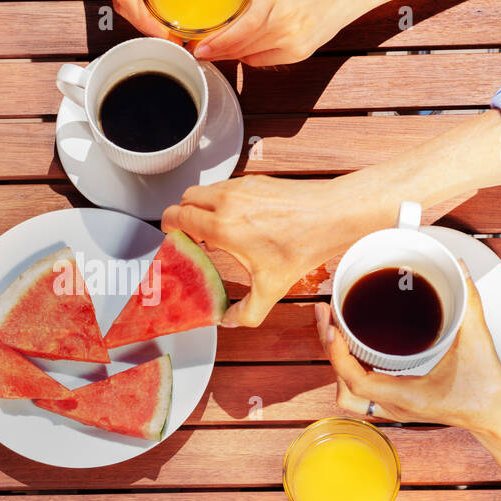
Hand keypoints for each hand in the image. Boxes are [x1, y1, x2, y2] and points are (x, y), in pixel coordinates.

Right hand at [160, 174, 393, 326]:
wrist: (330, 215)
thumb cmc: (302, 245)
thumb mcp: (271, 287)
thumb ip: (246, 312)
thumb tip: (230, 321)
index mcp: (222, 226)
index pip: (176, 215)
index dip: (169, 226)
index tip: (174, 237)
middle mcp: (226, 201)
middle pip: (185, 198)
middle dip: (183, 215)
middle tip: (192, 234)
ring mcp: (240, 187)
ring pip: (205, 190)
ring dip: (202, 206)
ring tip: (216, 228)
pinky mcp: (254, 180)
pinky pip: (225, 186)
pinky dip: (222, 199)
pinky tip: (239, 219)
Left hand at [195, 0, 369, 65]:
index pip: (241, 27)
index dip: (217, 42)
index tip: (198, 46)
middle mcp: (285, 18)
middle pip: (242, 45)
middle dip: (217, 50)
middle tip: (199, 49)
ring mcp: (294, 38)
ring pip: (250, 55)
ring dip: (230, 54)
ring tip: (215, 49)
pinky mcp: (300, 52)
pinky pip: (263, 60)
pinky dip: (249, 56)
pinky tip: (242, 48)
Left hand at [317, 265, 500, 434]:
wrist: (497, 417)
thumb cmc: (487, 390)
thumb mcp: (478, 342)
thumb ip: (469, 303)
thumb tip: (460, 270)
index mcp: (407, 397)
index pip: (357, 382)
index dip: (338, 356)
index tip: (332, 327)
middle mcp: (393, 406)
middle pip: (342, 389)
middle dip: (329, 351)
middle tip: (325, 316)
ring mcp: (392, 408)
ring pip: (347, 394)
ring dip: (336, 363)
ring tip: (333, 328)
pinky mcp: (395, 404)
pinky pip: (359, 391)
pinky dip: (349, 369)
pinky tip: (351, 344)